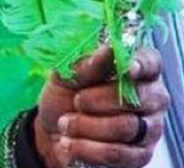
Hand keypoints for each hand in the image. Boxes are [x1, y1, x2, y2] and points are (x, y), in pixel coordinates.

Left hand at [34, 45, 168, 167]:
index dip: (141, 64)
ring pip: (126, 127)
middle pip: (138, 98)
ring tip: (65, 123)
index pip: (150, 62)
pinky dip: (88, 148)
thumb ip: (85, 63)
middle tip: (76, 101)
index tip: (127, 68)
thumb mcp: (66, 74)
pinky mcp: (140, 155)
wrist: (56, 130)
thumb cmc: (66, 94)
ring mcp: (149, 128)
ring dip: (88, 126)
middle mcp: (151, 98)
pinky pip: (118, 153)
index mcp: (136, 69)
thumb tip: (107, 51)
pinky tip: (71, 143)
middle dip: (99, 100)